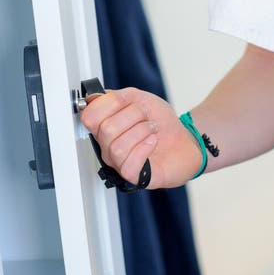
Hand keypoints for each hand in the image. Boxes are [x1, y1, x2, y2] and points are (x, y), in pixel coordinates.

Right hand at [80, 87, 202, 188]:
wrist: (185, 139)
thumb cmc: (161, 121)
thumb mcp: (139, 99)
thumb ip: (116, 97)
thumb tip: (96, 98)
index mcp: (105, 127)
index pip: (89, 117)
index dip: (107, 104)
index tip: (124, 101)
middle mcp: (108, 147)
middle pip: (106, 130)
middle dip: (133, 115)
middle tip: (146, 116)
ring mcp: (120, 163)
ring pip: (117, 147)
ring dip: (142, 131)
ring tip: (152, 129)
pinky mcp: (135, 176)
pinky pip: (129, 164)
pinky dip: (145, 147)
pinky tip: (152, 142)